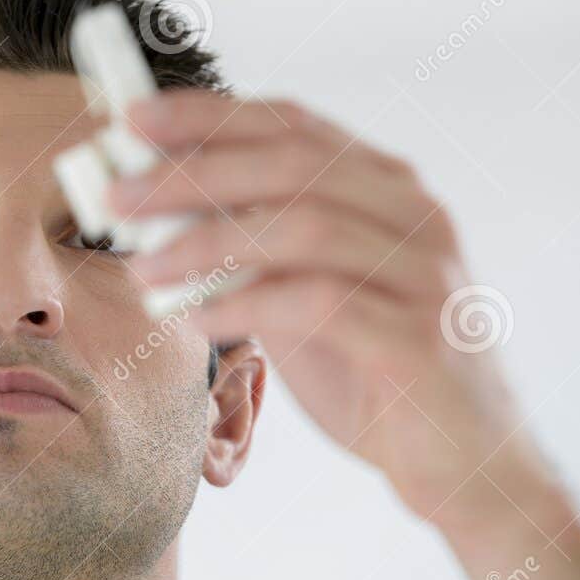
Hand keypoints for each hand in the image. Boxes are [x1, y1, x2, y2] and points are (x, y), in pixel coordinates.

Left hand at [109, 90, 554, 529]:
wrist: (465, 463)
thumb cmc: (372, 370)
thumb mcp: (300, 295)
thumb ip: (248, 249)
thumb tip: (151, 211)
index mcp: (385, 186)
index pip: (290, 124)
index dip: (207, 116)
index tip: (130, 119)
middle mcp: (413, 213)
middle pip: (291, 163)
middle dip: (192, 173)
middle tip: (115, 197)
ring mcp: (423, 272)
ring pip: (304, 226)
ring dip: (208, 242)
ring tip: (140, 268)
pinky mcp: (420, 336)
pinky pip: (319, 303)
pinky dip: (245, 303)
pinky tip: (194, 319)